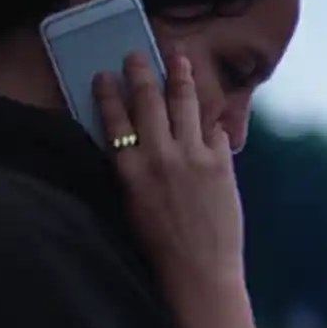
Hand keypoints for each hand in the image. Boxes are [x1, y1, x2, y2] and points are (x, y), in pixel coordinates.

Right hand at [93, 50, 244, 296]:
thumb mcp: (132, 204)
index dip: (109, 92)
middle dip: (142, 73)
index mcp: (128, 169)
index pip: (114, 118)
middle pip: (149, 101)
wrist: (198, 272)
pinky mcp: (221, 165)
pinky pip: (215, 130)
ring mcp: (193, 157)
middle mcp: (159, 156)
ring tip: (180, 59)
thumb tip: (135, 141)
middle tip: (138, 55)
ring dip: (181, 77)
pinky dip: (212, 120)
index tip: (105, 74)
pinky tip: (211, 112)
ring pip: (185, 104)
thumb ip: (133, 170)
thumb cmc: (159, 247)